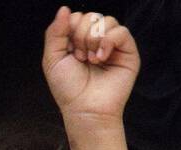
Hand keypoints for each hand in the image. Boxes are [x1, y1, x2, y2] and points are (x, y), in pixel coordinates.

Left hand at [42, 7, 138, 124]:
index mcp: (77, 40)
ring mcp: (112, 45)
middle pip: (91, 16)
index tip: (69, 52)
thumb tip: (64, 9)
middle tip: (80, 58)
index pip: (77, 17)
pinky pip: (121, 31)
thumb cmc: (68, 88)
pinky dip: (108, 42)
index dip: (71, 30)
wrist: (84, 108)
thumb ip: (55, 33)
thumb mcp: (52, 59)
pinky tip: (101, 58)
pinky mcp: (127, 51)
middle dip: (81, 36)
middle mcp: (95, 40)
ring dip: (94, 40)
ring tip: (91, 60)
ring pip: (107, 20)